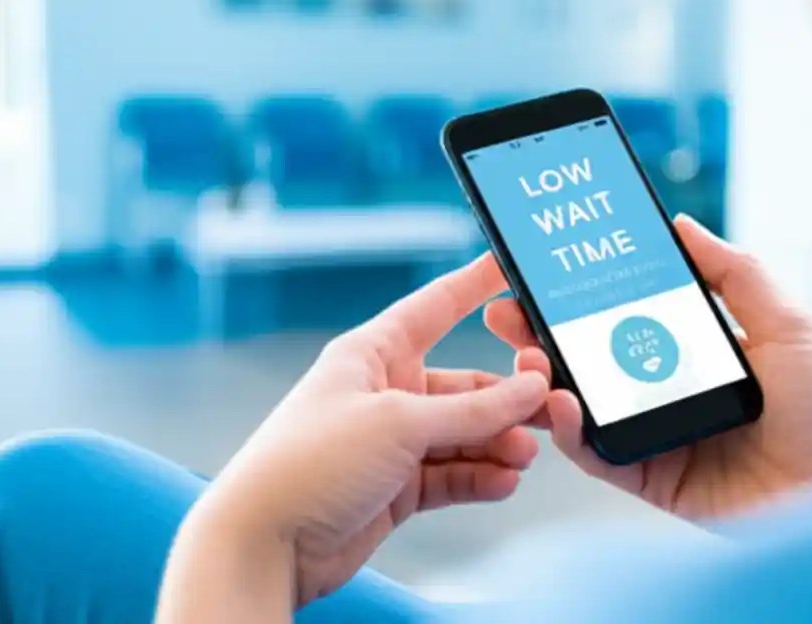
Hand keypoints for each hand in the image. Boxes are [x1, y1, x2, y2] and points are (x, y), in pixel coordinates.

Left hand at [165, 255, 550, 612]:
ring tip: (524, 456)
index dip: (473, 285)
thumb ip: (472, 410)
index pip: (434, 307)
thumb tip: (531, 389)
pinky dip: (480, 478)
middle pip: (464, 386)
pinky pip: (454, 474)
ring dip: (499, 443)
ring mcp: (392, 443)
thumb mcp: (399, 425)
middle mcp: (385, 393)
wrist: (263, 545)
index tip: (510, 265)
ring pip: (465, 434)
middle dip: (506, 399)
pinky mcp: (397, 488)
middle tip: (548, 406)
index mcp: (372, 354)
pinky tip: (503, 483)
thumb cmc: (309, 464)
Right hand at [485, 215, 811, 521]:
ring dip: (547, 380)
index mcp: (699, 351)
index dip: (586, 294)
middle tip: (508, 307)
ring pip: (585, 406)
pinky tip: (561, 401)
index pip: (627, 316)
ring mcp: (660, 436)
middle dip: (545, 333)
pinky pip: (599, 455)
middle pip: (593, 359)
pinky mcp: (655, 480)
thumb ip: (734, 273)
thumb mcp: (786, 323)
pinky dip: (572, 431)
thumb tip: (681, 224)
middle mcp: (671, 391)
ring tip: (525, 352)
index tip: (547, 266)